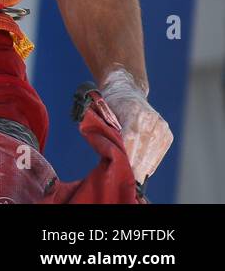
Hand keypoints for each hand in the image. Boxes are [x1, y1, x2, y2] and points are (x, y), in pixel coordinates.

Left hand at [100, 66, 172, 183]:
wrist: (127, 91)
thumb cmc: (109, 104)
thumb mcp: (103, 114)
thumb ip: (108, 131)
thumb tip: (112, 155)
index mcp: (133, 110)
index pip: (131, 137)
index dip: (127, 155)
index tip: (122, 170)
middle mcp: (151, 118)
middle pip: (144, 148)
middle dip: (135, 166)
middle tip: (127, 179)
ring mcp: (161, 126)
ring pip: (153, 153)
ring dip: (143, 167)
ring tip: (134, 178)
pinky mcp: (167, 134)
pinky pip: (159, 153)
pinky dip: (151, 163)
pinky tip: (143, 171)